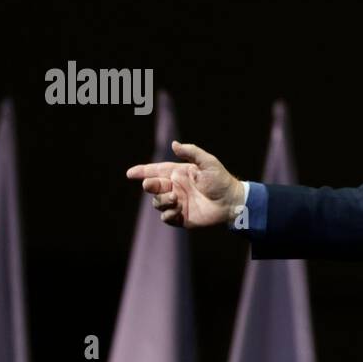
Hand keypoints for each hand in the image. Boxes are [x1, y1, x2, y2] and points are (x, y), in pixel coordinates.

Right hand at [125, 140, 244, 228]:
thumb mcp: (208, 162)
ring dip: (162, 200)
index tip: (130, 173)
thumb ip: (191, 152)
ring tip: (175, 198)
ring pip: (157, 202)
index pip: (155, 171)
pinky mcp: (181, 217)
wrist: (232, 202)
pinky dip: (168, 214)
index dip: (142, 171)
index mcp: (178, 174)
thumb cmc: (221, 180)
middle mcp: (175, 188)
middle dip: (149, 185)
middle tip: (151, 185)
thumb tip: (174, 144)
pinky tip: (178, 210)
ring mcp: (178, 203)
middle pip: (152, 187)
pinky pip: (166, 217)